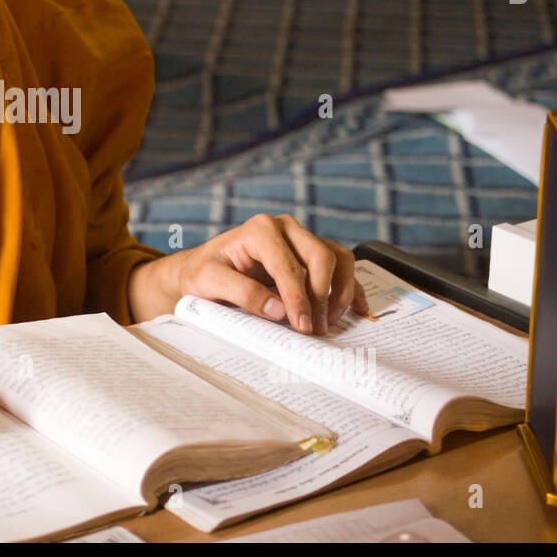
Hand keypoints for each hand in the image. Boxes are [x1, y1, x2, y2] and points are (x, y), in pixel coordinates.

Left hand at [165, 214, 367, 334]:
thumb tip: (278, 310)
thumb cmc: (203, 272)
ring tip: (328, 322)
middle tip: (314, 328)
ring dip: (339, 292)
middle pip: (320, 258)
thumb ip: (242, 293)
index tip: (302, 325)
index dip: (298, 298)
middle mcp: (285, 228)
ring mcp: (300, 239)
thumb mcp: (210, 281)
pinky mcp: (308, 254)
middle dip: (321, 297)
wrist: (200, 270)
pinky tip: (356, 308)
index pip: (289, 266)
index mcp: (260, 229)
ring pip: (337, 259)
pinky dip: (351, 286)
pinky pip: (340, 265)